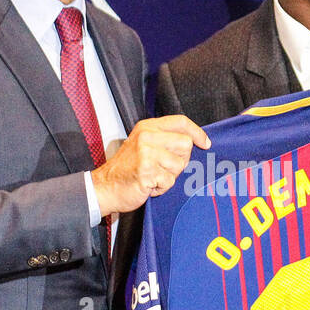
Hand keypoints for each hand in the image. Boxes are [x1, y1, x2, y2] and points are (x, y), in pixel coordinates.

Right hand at [92, 115, 209, 216]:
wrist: (104, 187)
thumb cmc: (126, 169)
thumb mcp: (143, 145)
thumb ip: (164, 139)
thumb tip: (193, 141)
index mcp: (147, 127)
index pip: (180, 122)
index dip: (197, 132)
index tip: (205, 143)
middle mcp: (146, 136)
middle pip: (186, 144)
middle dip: (180, 160)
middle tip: (163, 167)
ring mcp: (146, 153)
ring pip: (180, 165)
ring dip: (170, 176)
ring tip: (153, 176)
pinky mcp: (147, 171)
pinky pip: (170, 181)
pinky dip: (162, 188)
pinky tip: (148, 185)